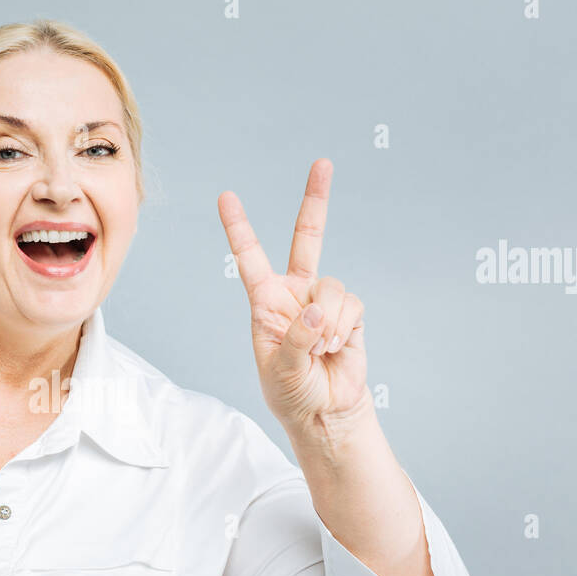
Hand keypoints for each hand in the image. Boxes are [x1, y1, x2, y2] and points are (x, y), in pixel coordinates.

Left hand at [218, 158, 368, 431]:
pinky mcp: (351, 314)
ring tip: (321, 349)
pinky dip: (342, 329)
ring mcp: (324, 301)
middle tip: (323, 163)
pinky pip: (350, 305)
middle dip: (316, 200)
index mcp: (266, 303)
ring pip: (332, 287)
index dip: (239, 228)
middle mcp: (295, 294)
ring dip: (328, 323)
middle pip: (308, 238)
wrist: (324, 412)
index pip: (250, 259)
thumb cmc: (292, 392)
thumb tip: (319, 312)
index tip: (226, 196)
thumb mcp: (281, 369)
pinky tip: (335, 348)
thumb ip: (298, 339)